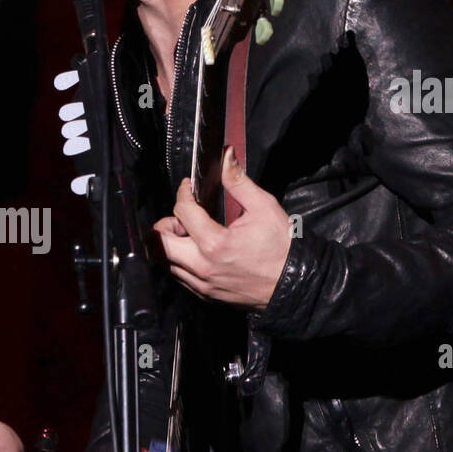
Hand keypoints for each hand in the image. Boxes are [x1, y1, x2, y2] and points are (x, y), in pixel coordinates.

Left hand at [153, 148, 290, 308]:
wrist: (294, 283)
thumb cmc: (281, 246)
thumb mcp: (264, 207)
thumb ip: (238, 181)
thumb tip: (225, 156)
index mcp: (214, 244)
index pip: (182, 211)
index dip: (183, 193)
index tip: (189, 188)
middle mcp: (202, 267)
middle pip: (158, 244)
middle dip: (164, 225)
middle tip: (182, 218)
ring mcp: (201, 284)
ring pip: (165, 262)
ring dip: (170, 244)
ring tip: (190, 234)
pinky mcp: (205, 295)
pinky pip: (179, 276)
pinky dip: (180, 261)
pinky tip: (198, 250)